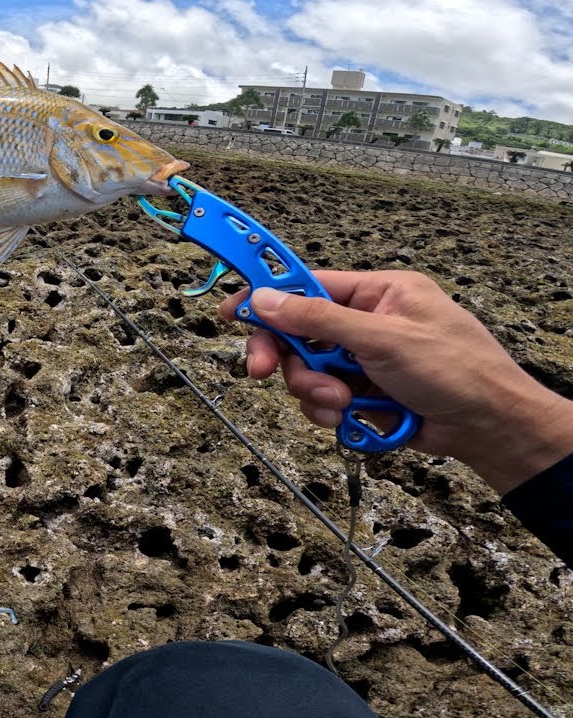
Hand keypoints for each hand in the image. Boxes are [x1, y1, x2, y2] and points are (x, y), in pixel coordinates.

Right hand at [218, 270, 572, 493]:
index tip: (232, 310)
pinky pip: (324, 400)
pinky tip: (349, 417)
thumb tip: (268, 299)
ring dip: (314, 390)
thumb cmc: (458, 371)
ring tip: (340, 402)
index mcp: (378, 293)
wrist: (489, 427)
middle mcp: (368, 323)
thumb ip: (320, 318)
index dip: (267, 296)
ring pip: (308, 371)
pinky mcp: (364, 394)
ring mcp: (365, 360)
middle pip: (299, 333)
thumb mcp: (383, 338)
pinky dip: (329, 411)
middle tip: (260, 371)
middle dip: (286, 357)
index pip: (308, 285)